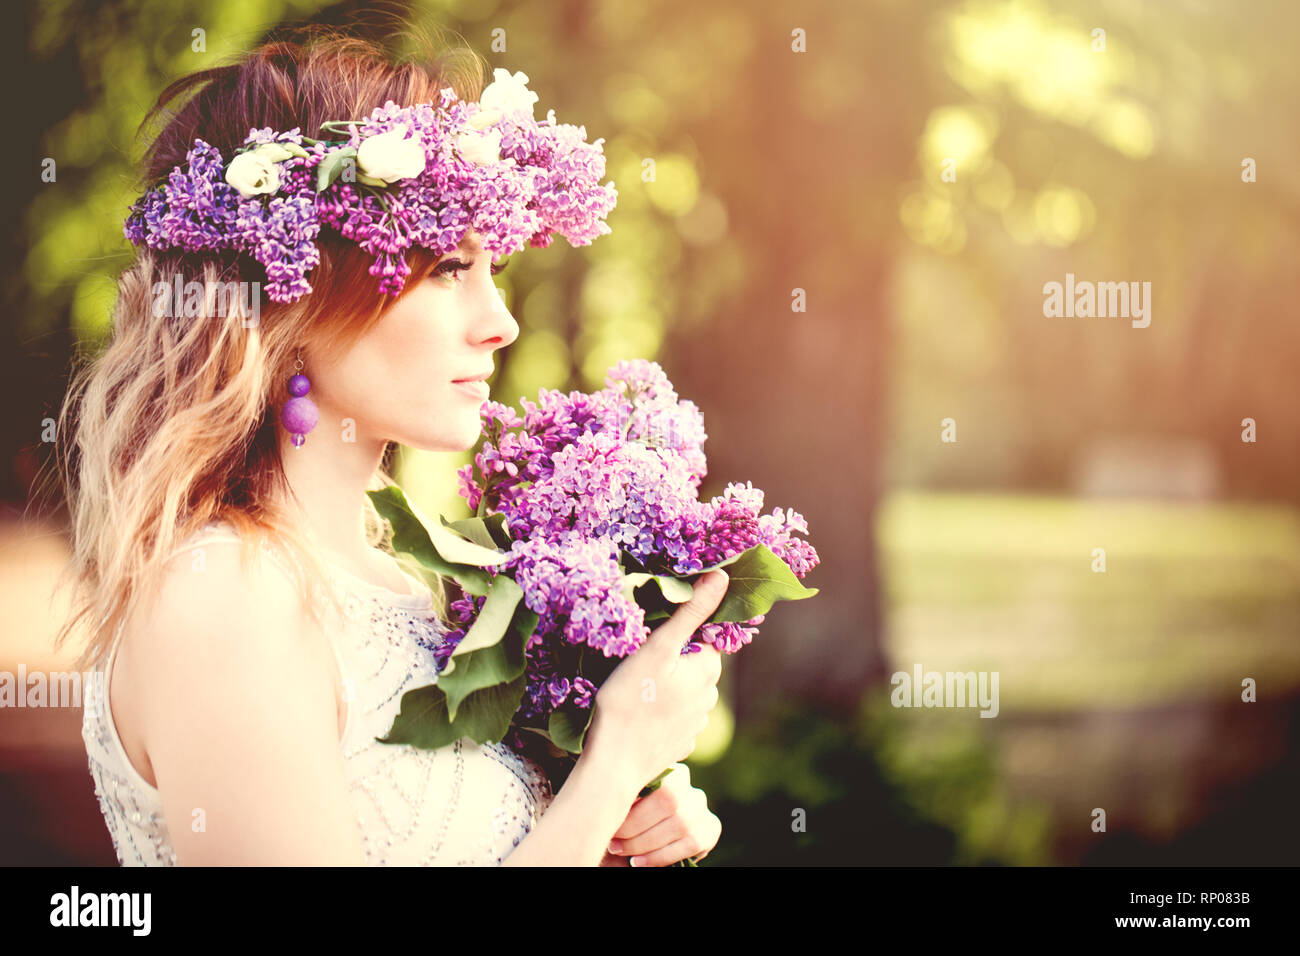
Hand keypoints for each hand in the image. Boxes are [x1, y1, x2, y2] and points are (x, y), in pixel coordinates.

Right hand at [584, 571, 726, 793]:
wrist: (613, 764)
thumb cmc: (630, 700)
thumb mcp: (657, 648)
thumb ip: (690, 613)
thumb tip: (722, 577)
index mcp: (708, 671)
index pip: (703, 635)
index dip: (678, 630)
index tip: (651, 635)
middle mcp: (709, 698)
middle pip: (692, 662)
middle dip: (671, 657)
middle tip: (636, 660)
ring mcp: (695, 724)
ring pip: (681, 689)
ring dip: (664, 684)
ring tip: (633, 687)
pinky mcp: (679, 742)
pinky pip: (671, 714)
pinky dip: (658, 710)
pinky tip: (637, 712)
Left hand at [605, 763, 719, 865]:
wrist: (657, 831)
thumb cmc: (634, 814)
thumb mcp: (631, 800)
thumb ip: (627, 792)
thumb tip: (605, 788)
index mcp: (669, 771)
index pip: (653, 779)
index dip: (630, 801)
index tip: (608, 818)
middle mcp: (690, 786)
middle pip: (667, 802)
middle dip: (634, 828)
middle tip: (612, 843)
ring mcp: (702, 808)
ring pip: (679, 824)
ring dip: (644, 844)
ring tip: (621, 852)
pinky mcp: (710, 829)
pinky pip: (689, 844)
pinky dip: (660, 857)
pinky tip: (638, 863)